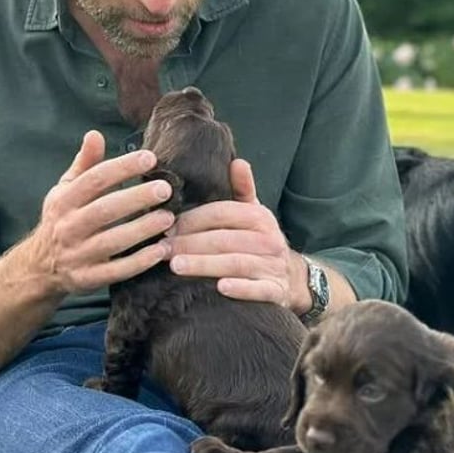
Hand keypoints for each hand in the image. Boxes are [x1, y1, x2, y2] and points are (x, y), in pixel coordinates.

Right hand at [10, 130, 175, 296]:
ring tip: (169, 218)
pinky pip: (116, 271)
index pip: (94, 180)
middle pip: (104, 210)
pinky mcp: (87, 279)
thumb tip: (95, 134)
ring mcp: (77, 255)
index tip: (150, 158)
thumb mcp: (65, 190)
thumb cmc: (62, 220)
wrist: (39, 267)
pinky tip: (162, 250)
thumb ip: (84, 164)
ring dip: (142, 230)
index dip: (122, 167)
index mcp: (64, 201)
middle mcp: (68, 227)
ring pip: (112, 242)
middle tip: (166, 189)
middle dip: (136, 198)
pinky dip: (139, 262)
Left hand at [162, 159, 312, 313]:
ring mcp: (273, 266)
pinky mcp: (275, 291)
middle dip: (189, 243)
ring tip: (176, 266)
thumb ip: (243, 189)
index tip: (167, 227)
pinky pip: (258, 290)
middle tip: (162, 249)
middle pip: (224, 239)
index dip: (193, 219)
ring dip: (205, 264)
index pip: (221, 213)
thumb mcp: (254, 214)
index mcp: (260, 217)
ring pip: (236, 263)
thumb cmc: (260, 242)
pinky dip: (241, 288)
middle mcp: (269, 240)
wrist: (291, 279)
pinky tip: (220, 288)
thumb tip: (237, 161)